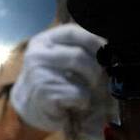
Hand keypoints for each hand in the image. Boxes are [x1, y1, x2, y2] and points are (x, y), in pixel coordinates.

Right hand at [9, 24, 106, 139]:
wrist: (30, 107)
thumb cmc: (53, 80)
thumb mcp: (61, 58)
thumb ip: (79, 48)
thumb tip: (109, 47)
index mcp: (44, 41)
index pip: (72, 31)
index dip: (95, 40)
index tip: (107, 52)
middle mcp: (38, 55)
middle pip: (79, 54)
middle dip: (96, 68)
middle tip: (98, 78)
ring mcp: (39, 74)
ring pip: (82, 70)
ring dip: (92, 83)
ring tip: (87, 91)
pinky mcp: (44, 94)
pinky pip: (79, 93)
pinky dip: (85, 101)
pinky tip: (77, 104)